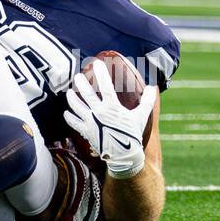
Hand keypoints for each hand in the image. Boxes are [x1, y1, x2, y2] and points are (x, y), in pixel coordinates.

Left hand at [62, 60, 157, 177]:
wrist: (124, 156)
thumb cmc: (133, 135)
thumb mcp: (142, 117)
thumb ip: (147, 101)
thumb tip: (153, 87)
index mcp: (113, 107)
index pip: (105, 86)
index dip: (101, 74)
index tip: (96, 63)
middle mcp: (99, 113)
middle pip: (86, 94)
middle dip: (81, 83)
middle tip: (77, 76)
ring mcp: (91, 123)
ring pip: (76, 106)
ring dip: (71, 98)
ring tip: (69, 92)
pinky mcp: (86, 132)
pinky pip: (74, 123)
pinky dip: (69, 117)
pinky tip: (66, 112)